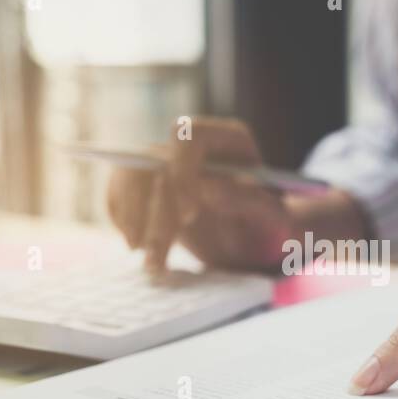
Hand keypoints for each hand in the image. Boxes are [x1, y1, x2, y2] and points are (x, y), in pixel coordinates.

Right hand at [107, 117, 295, 272]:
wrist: (259, 239)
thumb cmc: (274, 228)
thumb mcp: (277, 221)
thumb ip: (252, 203)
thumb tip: (209, 189)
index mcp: (230, 139)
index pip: (188, 135)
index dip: (180, 170)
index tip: (188, 215)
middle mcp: (195, 143)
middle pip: (154, 161)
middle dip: (155, 213)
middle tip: (161, 259)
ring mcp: (169, 159)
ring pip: (130, 177)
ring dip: (134, 221)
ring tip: (151, 263)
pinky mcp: (149, 181)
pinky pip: (120, 190)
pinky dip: (122, 219)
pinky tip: (138, 247)